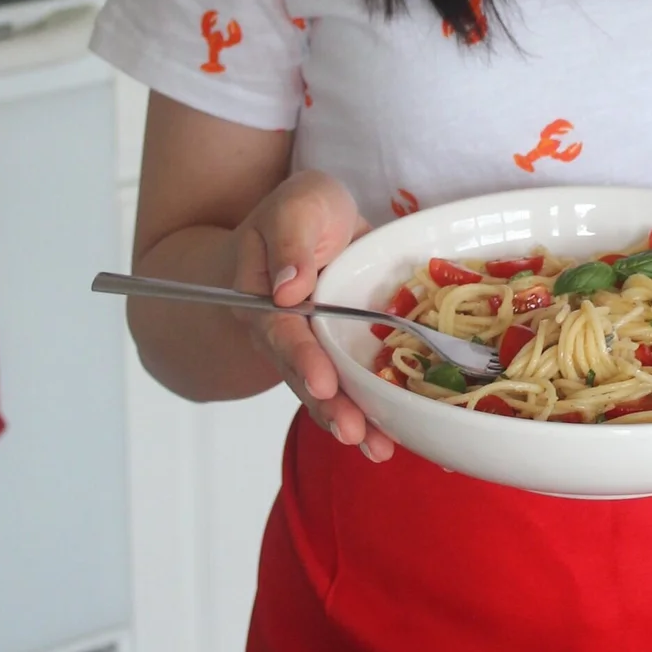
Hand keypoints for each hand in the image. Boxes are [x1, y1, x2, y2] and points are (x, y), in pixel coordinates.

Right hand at [231, 169, 396, 461]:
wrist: (315, 222)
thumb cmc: (304, 210)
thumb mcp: (300, 204)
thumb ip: (291, 240)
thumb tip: (288, 287)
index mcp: (263, 295)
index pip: (281, 330)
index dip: (302, 357)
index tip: (323, 381)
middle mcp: (284, 331)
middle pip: (302, 373)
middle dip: (327, 405)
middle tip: (351, 430)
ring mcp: (312, 347)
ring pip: (325, 389)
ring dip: (349, 419)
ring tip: (375, 447)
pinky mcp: (339, 354)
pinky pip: (350, 386)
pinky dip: (369, 413)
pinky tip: (388, 440)